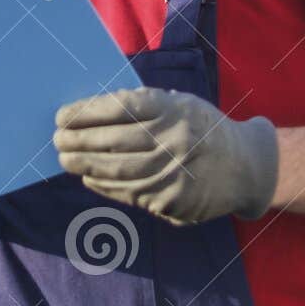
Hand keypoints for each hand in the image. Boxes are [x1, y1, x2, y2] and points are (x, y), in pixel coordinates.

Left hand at [53, 87, 278, 225]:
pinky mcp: (174, 201)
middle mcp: (173, 140)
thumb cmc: (203, 128)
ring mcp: (174, 173)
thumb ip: (145, 106)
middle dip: (79, 140)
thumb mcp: (181, 104)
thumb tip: (93, 112)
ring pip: (118, 170)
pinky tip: (89, 177)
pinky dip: (105, 185)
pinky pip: (130, 193)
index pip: (120, 108)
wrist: (246, 167)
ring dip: (85, 165)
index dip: (86, 112)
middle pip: (114, 141)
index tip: (62, 115)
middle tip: (57, 139)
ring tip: (65, 159)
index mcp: (173, 109)